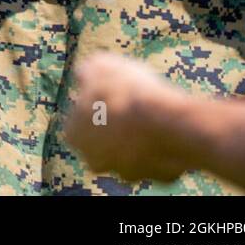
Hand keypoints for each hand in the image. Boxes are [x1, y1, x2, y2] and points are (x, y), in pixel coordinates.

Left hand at [64, 52, 191, 183]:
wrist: (165, 121)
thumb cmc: (125, 92)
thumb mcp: (98, 67)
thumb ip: (87, 73)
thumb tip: (84, 75)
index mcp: (74, 136)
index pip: (77, 122)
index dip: (91, 105)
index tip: (106, 92)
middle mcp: (96, 160)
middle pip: (102, 142)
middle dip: (113, 127)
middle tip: (129, 104)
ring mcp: (128, 172)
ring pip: (131, 153)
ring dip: (138, 137)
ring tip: (152, 113)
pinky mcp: (159, 177)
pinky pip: (160, 159)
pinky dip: (164, 146)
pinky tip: (170, 127)